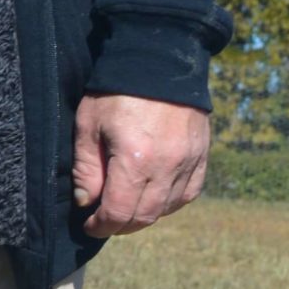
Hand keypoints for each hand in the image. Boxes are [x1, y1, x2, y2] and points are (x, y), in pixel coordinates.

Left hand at [72, 91, 210, 237]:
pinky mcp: (202, 156)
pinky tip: (153, 199)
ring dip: (144, 216)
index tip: (88, 225)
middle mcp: (168, 167)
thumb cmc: (115, 91)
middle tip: (102, 223)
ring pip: (167, 208)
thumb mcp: (88, 125)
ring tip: (124, 210)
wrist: (159, 62)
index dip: (101, 225)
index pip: (120, 212)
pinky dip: (169, 203)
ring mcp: (190, 162)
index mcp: (135, 160)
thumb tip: (86, 202)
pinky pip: (188, 193)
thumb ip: (86, 168)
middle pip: (145, 216)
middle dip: (120, 226)